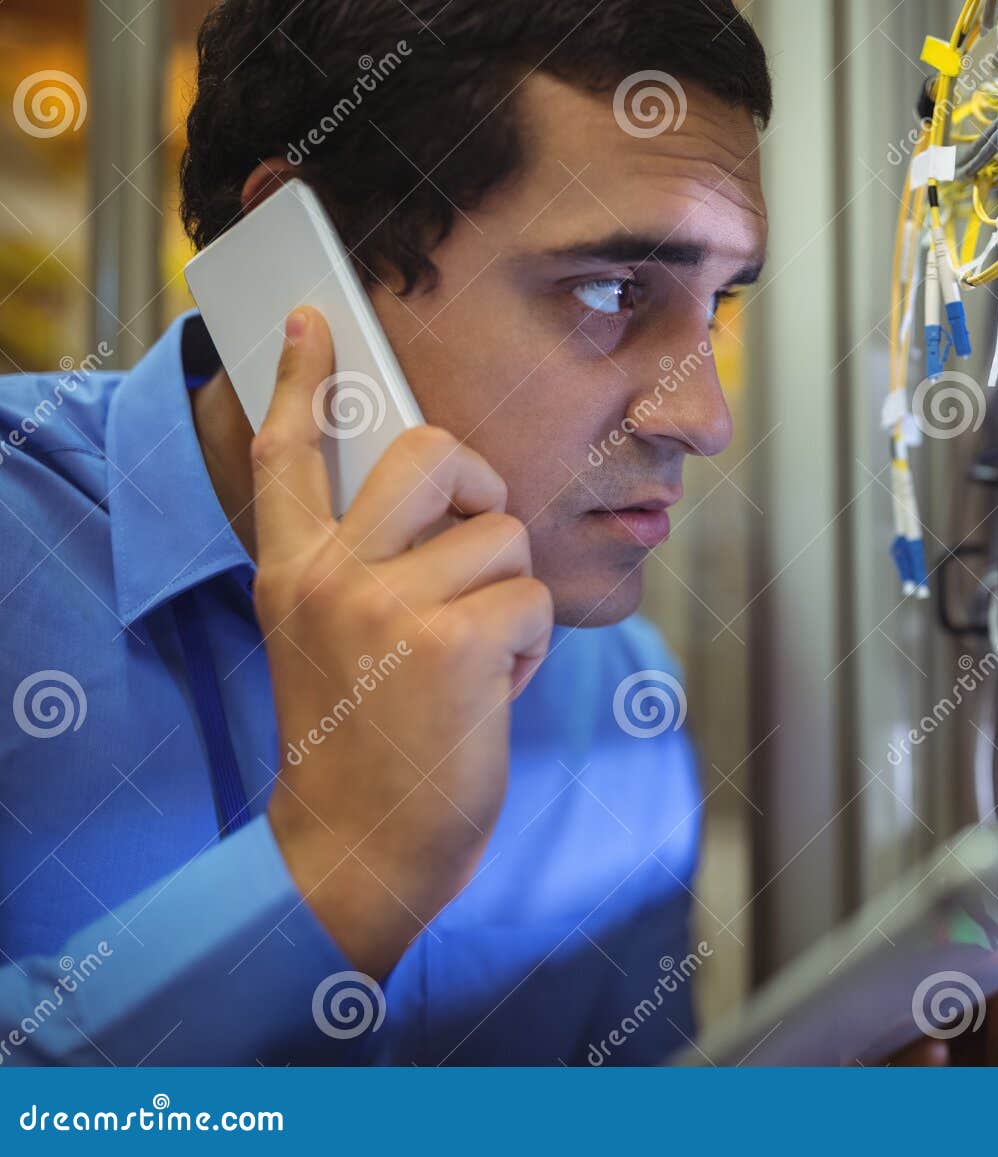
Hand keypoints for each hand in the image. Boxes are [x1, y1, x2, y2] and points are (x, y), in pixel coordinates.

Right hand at [255, 307, 551, 977]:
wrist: (361, 843)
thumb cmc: (363, 736)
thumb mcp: (324, 637)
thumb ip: (357, 562)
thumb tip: (434, 495)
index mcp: (292, 572)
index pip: (287, 453)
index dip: (298, 377)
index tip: (312, 321)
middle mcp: (330, 577)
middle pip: (432, 451)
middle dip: (481, 487)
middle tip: (476, 543)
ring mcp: (387, 607)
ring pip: (504, 536)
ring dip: (510, 597)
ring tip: (472, 656)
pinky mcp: (450, 644)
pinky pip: (531, 598)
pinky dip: (529, 647)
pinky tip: (490, 689)